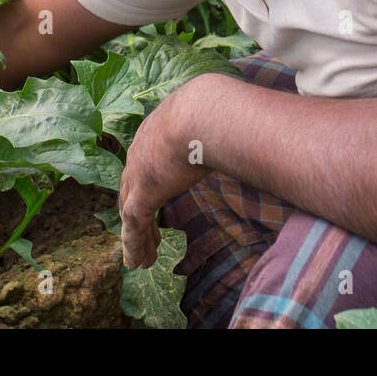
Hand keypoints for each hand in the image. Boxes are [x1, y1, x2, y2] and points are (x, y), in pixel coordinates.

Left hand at [117, 77, 212, 269]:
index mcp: (154, 132)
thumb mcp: (211, 121)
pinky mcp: (143, 193)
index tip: (153, 200)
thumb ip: (217, 132)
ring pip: (130, 212)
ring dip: (137, 237)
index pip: (143, 164)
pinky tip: (137, 262)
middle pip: (131, 189)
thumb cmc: (216, 112)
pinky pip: (134, 225)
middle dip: (136, 213)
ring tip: (140, 260)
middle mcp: (139, 151)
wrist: (203, 113)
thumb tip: (245, 133)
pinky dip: (134, 245)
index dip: (146, 185)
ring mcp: (138, 173)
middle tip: (144, 234)